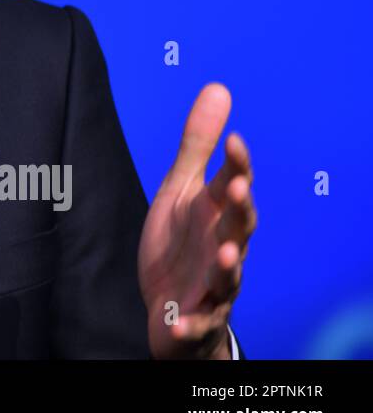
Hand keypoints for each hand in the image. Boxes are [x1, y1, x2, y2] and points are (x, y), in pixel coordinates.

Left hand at [138, 82, 255, 358]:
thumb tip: (218, 88)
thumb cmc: (181, 243)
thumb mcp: (183, 190)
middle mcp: (223, 248)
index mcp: (217, 215)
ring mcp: (212, 286)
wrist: (172, 305)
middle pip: (239, 230)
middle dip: (240, 212)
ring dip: (228, 267)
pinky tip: (175, 322)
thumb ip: (197, 145)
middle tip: (238, 190)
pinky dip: (186, 324)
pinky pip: (192, 323)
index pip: (233, 186)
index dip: (237, 164)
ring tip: (225, 256)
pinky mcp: (194, 318)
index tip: (234, 139)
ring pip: (228, 278)